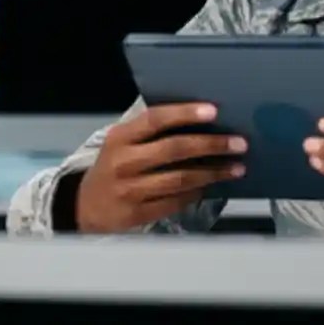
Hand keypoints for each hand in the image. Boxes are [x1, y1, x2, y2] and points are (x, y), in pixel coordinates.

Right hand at [75, 103, 245, 232]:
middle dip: (212, 145)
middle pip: (174, 150)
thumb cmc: (112, 166)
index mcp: (121, 138)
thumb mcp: (121, 142)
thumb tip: (198, 119)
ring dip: (213, 173)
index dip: (185, 113)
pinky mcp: (138, 214)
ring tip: (237, 167)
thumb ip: (150, 132)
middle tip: (239, 144)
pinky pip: (176, 201)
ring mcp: (131, 190)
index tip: (214, 110)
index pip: (155, 119)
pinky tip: (212, 186)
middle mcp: (125, 162)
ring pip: (180, 179)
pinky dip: (197, 192)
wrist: (84, 206)